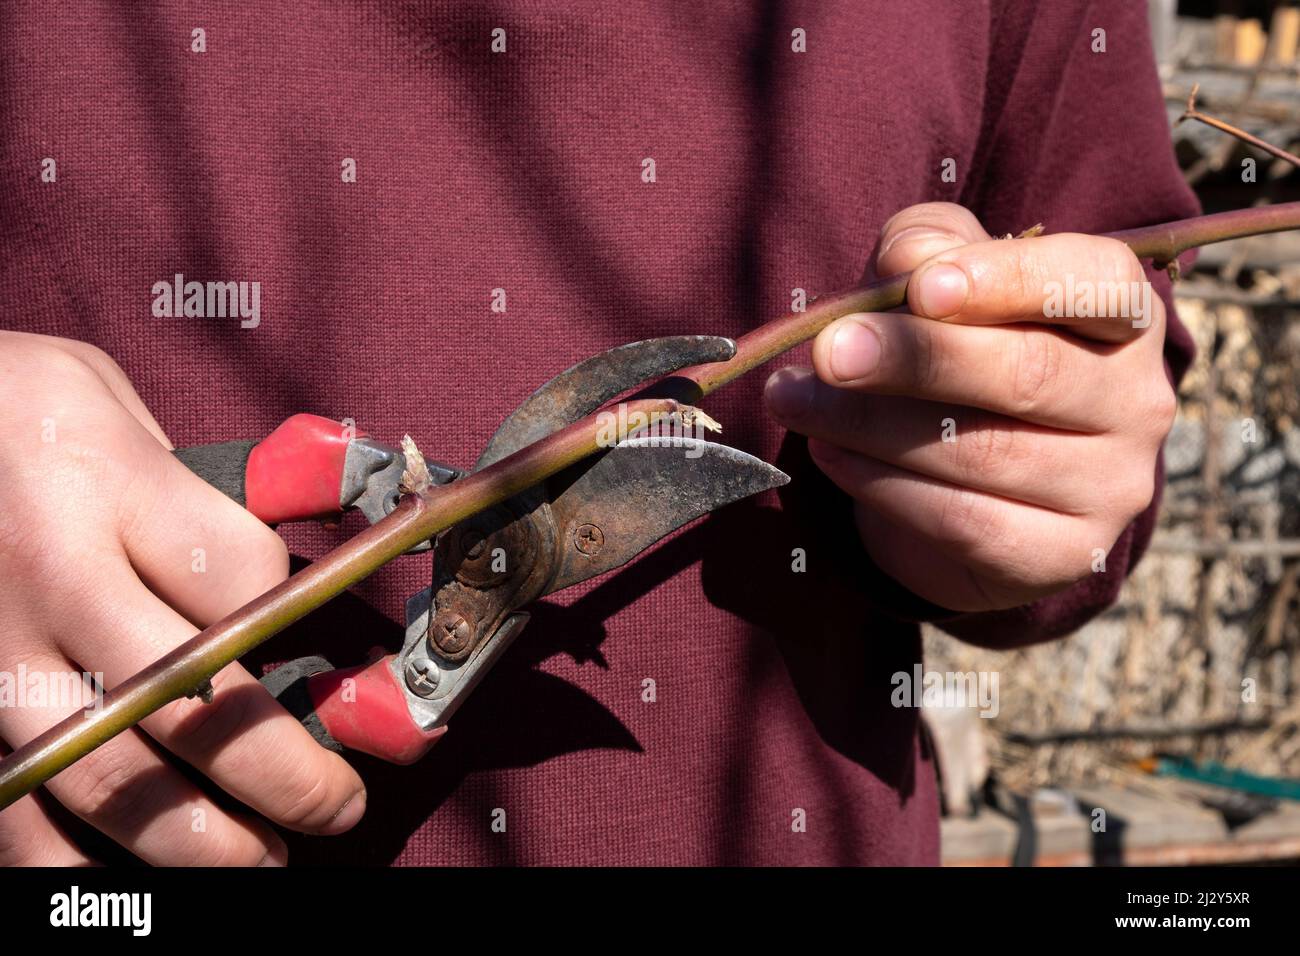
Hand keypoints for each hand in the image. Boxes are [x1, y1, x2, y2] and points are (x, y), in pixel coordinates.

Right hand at [0, 332, 364, 864]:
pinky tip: (136, 886)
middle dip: (281, 773)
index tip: (348, 673)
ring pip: (106, 775)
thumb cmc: (24, 411)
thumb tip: (299, 582)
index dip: (305, 634)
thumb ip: (212, 490)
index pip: (244, 581)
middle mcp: (54, 572)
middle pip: (193, 698)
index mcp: (113, 483)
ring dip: (196, 840)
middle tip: (336, 806)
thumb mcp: (124, 406)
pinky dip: (69, 869)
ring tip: (261, 862)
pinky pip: (11, 809)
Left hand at [764, 203, 1176, 611]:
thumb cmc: (961, 355)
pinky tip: (829, 453)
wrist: (970, 483)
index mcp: (1124, 313)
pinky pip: (963, 522)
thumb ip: (927, 249)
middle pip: (1030, 374)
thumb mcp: (942, 279)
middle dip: (917, 359)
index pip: (1096, 281)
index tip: (922, 287)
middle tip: (830, 351)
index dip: (1009, 280)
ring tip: (795, 399)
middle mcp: (1136, 400)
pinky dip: (882, 486)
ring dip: (871, 425)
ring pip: (983, 453)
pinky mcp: (1064, 556)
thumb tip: (905, 262)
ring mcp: (1109, 486)